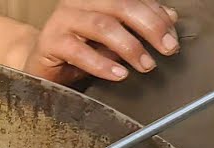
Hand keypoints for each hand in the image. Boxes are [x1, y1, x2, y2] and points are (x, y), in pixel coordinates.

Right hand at [22, 0, 180, 84]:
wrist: (40, 68)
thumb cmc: (79, 52)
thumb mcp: (113, 39)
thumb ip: (138, 26)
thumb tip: (170, 18)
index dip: (156, 15)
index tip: (172, 38)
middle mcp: (78, 2)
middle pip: (121, 6)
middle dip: (149, 28)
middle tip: (166, 50)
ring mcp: (62, 20)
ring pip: (103, 26)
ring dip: (129, 47)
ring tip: (145, 65)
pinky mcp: (50, 42)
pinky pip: (79, 51)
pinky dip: (102, 64)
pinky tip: (119, 74)